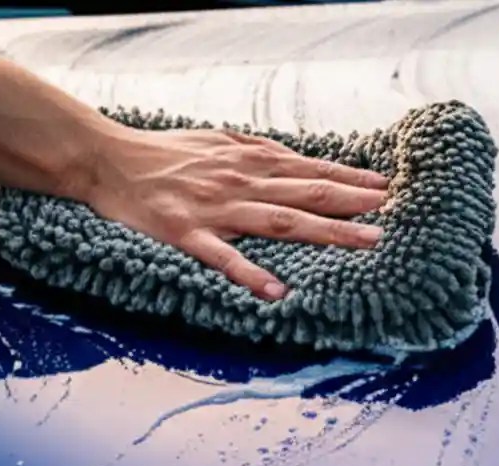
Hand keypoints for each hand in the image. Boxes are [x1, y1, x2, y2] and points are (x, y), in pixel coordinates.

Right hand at [80, 125, 388, 300]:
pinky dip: (251, 274)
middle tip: (392, 215)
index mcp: (249, 159)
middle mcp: (241, 181)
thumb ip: (256, 149)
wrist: (106, 159)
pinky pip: (224, 257)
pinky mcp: (187, 233)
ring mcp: (216, 209)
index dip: (351, 179)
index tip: (387, 188)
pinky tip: (278, 292)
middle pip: (308, 193)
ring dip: (328, 231)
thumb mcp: (217, 139)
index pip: (311, 168)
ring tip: (365, 242)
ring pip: (283, 221)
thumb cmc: (164, 153)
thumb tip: (295, 155)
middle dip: (354, 205)